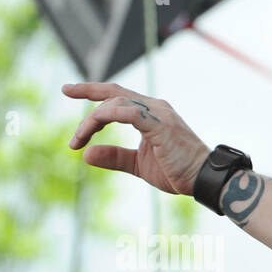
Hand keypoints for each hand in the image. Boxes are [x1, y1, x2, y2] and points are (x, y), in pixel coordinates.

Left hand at [63, 83, 210, 195]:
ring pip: (116, 102)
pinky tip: (94, 126)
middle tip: (66, 92)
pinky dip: (107, 116)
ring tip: (78, 138)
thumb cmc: (179, 172)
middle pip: (114, 92)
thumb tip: (86, 154)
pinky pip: (127, 112)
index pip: (118, 96)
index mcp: (151, 114)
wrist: (204, 180)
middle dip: (88, 91)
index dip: (93, 92)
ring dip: (92, 119)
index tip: (70, 91)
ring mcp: (158, 114)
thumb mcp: (139, 165)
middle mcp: (155, 108)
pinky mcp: (160, 125)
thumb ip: (114, 157)